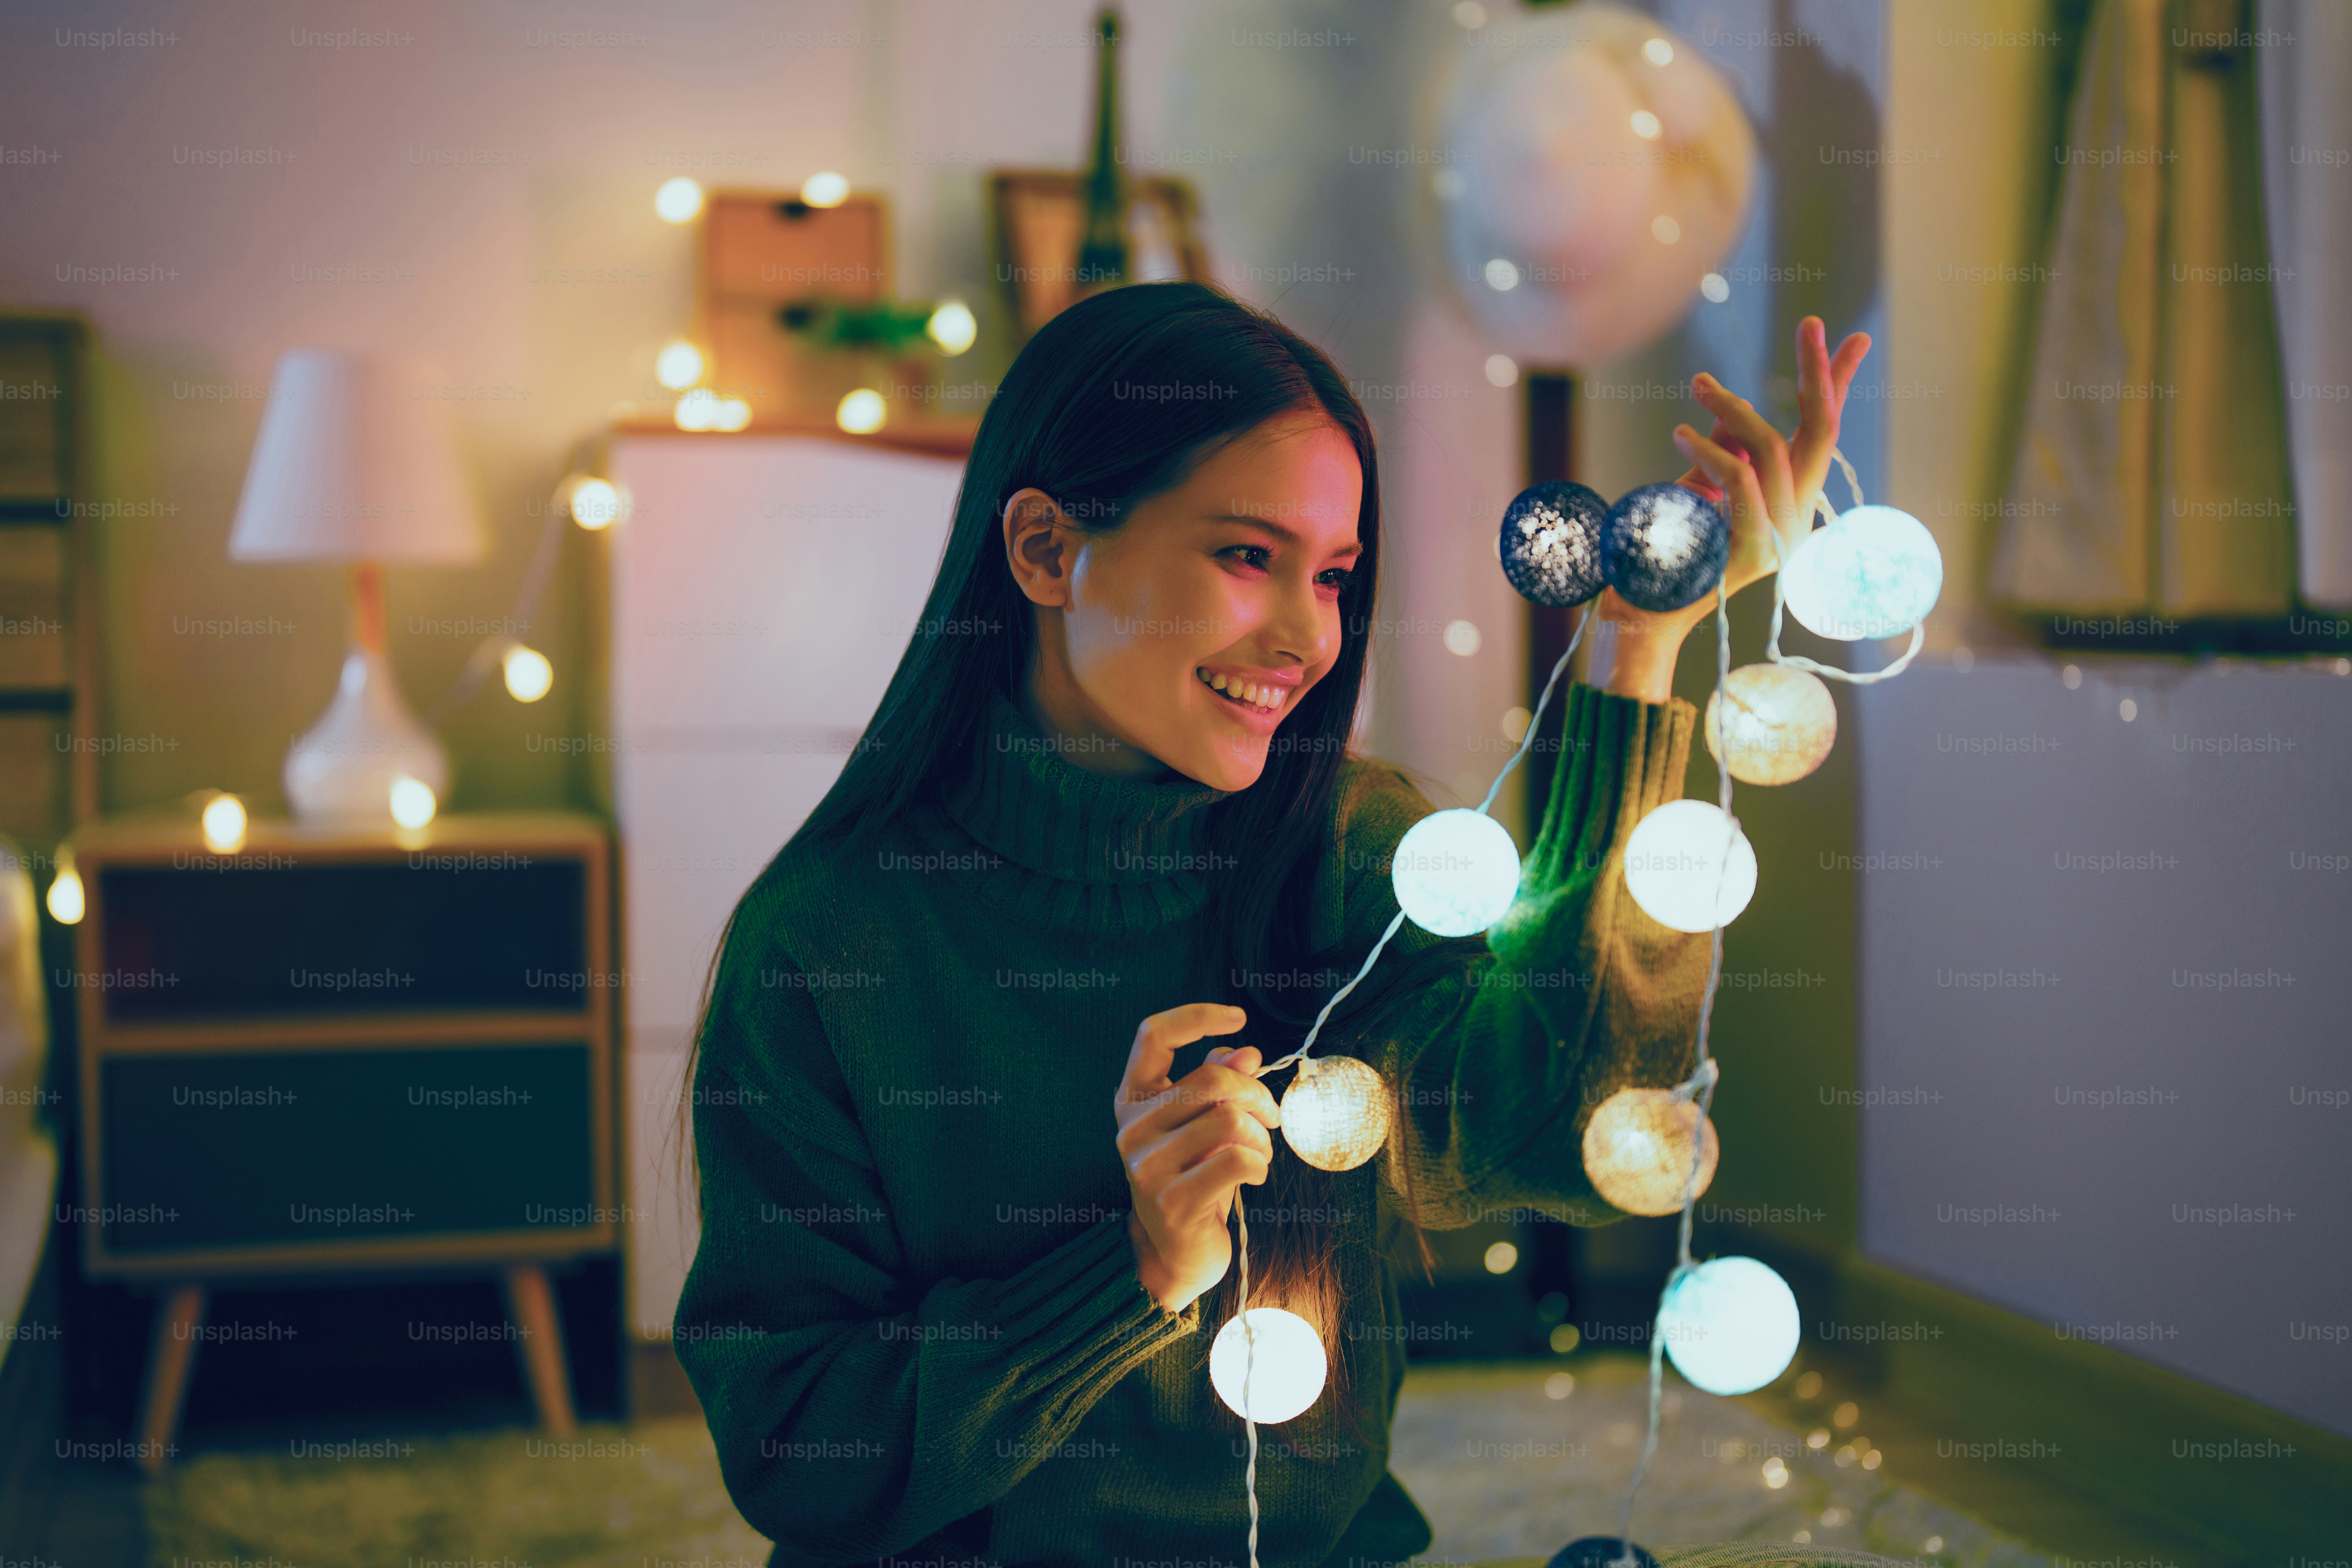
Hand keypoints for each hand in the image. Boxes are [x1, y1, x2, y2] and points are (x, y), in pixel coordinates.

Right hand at [1114, 1003, 1279, 1314]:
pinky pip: (1239, 1161)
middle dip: (1257, 1095)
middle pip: (1212, 1080)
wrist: (1174, 1255)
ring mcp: (1147, 1167)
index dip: (1197, 1016)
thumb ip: (1217, 1086)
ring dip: (1261, 1137)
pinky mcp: (1173, 1202)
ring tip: (1260, 1153)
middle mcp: (1131, 1129)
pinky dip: (1260, 1165)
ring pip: (1230, 1121)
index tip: (1238, 1018)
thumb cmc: (1194, 1178)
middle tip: (1272, 1118)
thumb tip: (1246, 1052)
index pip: (1153, 1035)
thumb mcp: (1203, 1126)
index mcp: (1132, 1100)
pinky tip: (1254, 1176)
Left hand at [1592, 317, 1871, 703]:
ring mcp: (1782, 540)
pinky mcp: (1754, 552)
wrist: (1641, 615)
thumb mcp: (1698, 483)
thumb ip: (1724, 448)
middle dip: (1818, 373)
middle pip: (1821, 433)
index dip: (1836, 385)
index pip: (1821, 435)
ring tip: (1698, 386)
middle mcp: (1796, 521)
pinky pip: (1743, 483)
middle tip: (1810, 322)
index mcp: (1789, 504)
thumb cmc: (1662, 549)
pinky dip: (1713, 451)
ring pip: (1774, 451)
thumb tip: (1730, 404)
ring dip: (1735, 409)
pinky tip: (1682, 432)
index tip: (1852, 337)